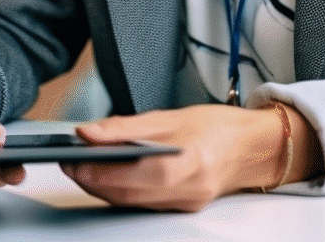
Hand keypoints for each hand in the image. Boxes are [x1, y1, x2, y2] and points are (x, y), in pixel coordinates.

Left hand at [61, 103, 316, 211]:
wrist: (256, 146)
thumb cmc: (218, 126)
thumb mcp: (169, 116)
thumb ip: (125, 126)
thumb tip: (88, 132)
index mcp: (181, 165)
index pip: (123, 176)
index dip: (90, 170)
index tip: (69, 157)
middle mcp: (182, 192)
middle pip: (122, 194)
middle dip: (90, 179)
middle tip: (70, 160)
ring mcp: (183, 205)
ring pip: (129, 202)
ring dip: (103, 186)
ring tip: (84, 164)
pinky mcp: (182, 208)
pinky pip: (143, 204)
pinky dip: (123, 190)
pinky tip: (112, 174)